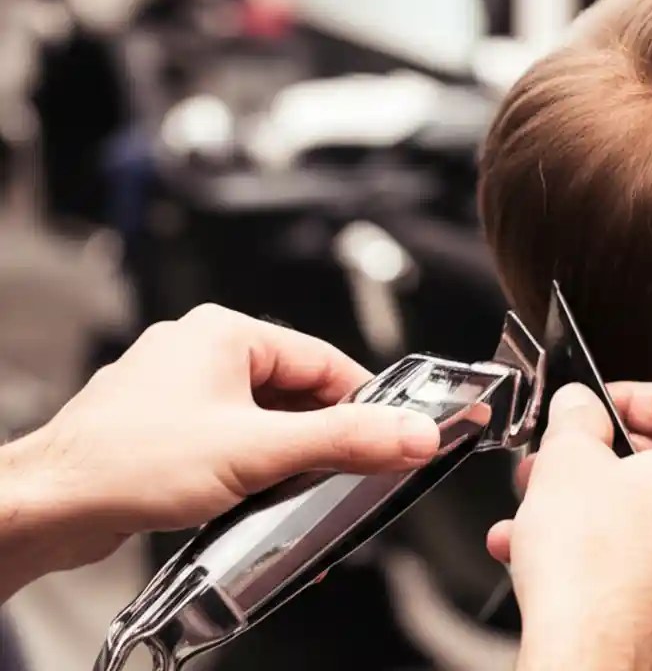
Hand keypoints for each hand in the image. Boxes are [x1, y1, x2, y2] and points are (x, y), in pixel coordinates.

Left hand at [0, 304, 438, 597]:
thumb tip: (412, 433)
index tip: (393, 434)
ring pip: (263, 420)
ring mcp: (179, 390)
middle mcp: (200, 352)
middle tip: (343, 475)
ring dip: (286, 459)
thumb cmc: (125, 465)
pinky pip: (231, 440)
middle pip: (295, 392)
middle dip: (322, 439)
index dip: (365, 402)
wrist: (49, 508)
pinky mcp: (164, 427)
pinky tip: (254, 499)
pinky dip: (252, 468)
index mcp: (225, 333)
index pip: (324, 360)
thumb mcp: (259, 452)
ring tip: (291, 492)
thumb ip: (345, 443)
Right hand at [488, 383, 651, 670]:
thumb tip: (581, 406)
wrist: (590, 662)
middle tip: (561, 464)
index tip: (596, 405)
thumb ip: (577, 415)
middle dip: (603, 463)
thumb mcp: (566, 460)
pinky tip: (567, 564)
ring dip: (600, 514)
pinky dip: (620, 558)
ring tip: (544, 519)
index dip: (627, 396)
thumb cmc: (589, 572)